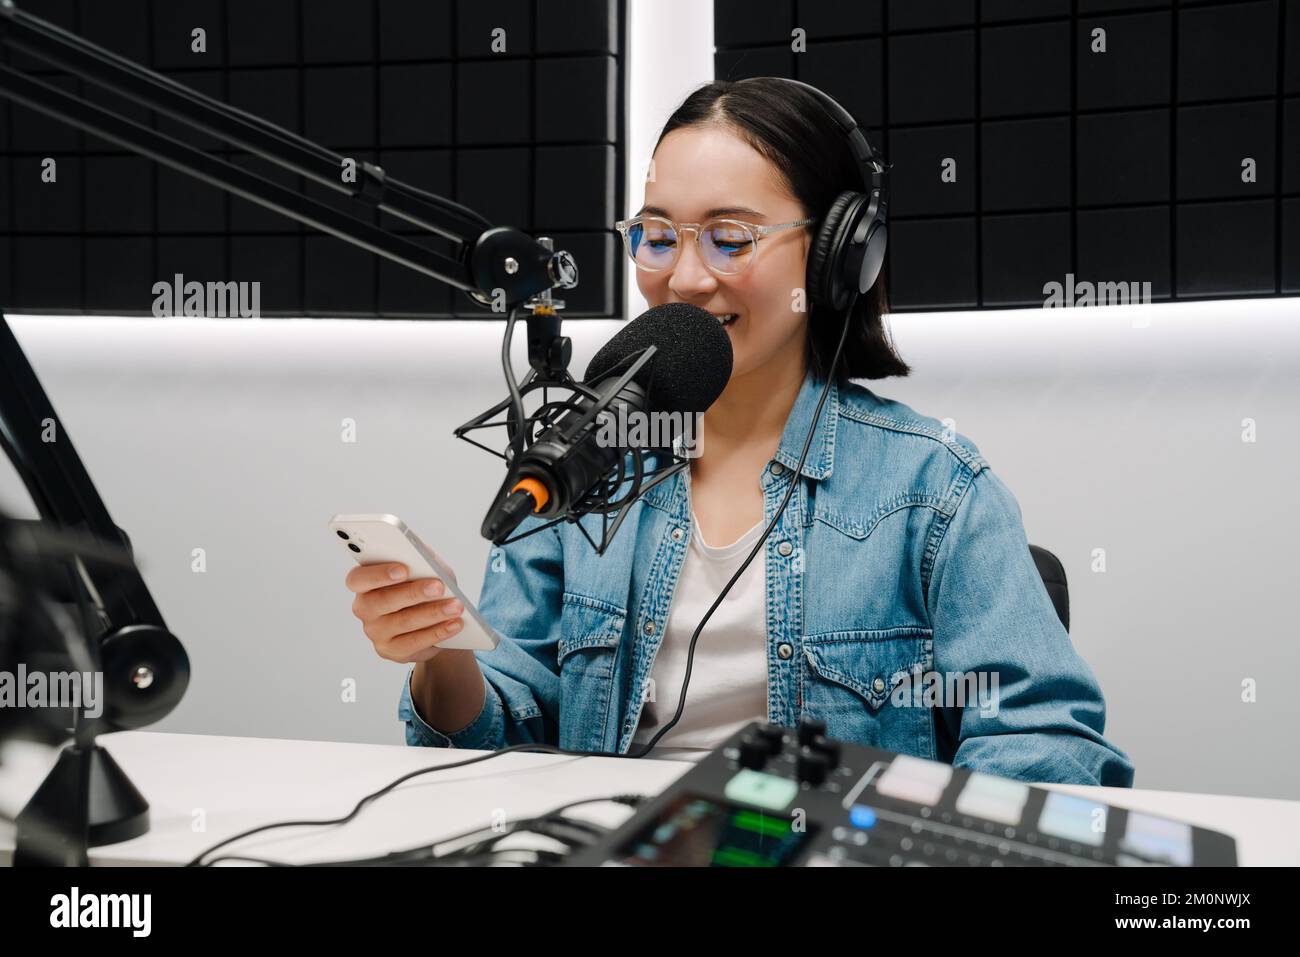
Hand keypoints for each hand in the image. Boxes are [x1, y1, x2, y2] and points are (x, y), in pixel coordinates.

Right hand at [346, 562, 465, 663]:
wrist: (433, 618)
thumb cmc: (424, 584)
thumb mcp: (424, 567)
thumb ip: (421, 560)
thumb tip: (428, 560)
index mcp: (364, 583)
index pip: (358, 579)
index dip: (378, 574)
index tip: (403, 569)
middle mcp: (364, 608)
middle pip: (382, 601)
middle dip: (413, 593)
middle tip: (438, 587)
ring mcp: (376, 632)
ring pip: (403, 622)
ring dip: (433, 613)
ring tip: (456, 606)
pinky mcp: (392, 651)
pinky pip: (415, 643)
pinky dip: (438, 632)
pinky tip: (455, 624)